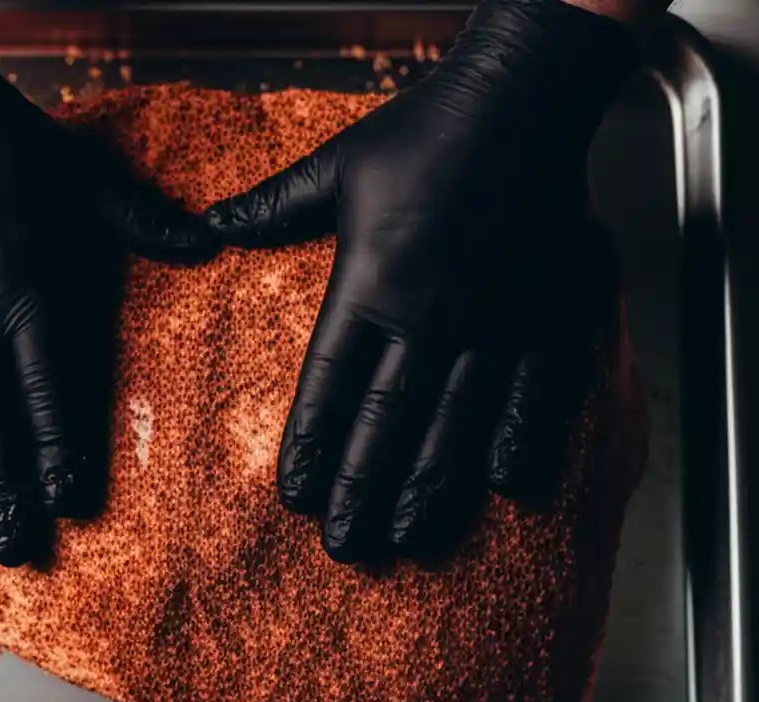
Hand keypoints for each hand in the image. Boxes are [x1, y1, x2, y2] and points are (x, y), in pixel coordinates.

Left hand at [206, 0, 636, 563]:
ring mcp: (497, 318)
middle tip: (347, 546)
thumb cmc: (426, 131)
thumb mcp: (336, 167)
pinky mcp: (552, 312)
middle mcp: (432, 313)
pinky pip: (539, 390)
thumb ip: (271, 209)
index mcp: (373, 282)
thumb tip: (207, 226)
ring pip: (458, 422)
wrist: (521, 98)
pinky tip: (505, 487)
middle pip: (390, 422)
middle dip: (364, 489)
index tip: (295, 497)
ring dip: (432, 487)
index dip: (311, 444)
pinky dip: (524, 438)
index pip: (332, 383)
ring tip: (411, 538)